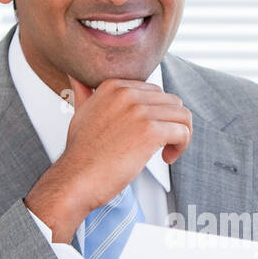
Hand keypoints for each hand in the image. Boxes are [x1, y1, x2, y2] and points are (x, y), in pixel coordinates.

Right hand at [25, 75, 191, 241]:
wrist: (75, 179)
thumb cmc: (80, 153)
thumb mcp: (80, 113)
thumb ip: (85, 94)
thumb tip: (78, 79)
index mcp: (113, 86)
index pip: (154, 92)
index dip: (157, 114)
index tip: (149, 133)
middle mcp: (126, 93)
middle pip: (171, 101)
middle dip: (172, 123)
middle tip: (163, 144)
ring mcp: (138, 112)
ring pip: (182, 115)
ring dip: (181, 134)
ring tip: (168, 151)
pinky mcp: (149, 132)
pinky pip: (182, 132)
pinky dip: (181, 146)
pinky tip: (167, 158)